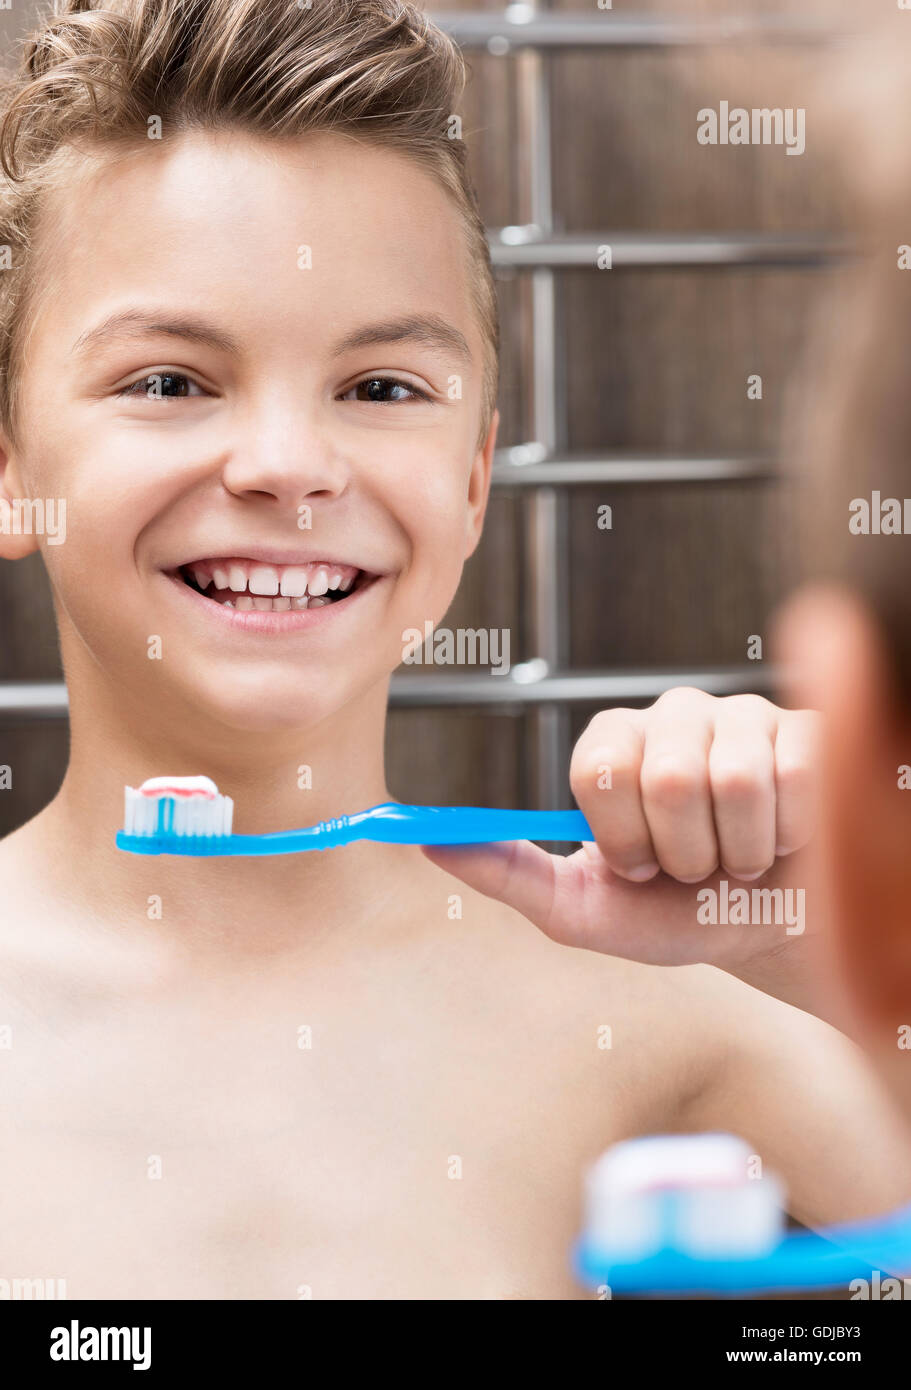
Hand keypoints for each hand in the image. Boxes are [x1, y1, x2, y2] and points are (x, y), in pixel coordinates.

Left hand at [422, 689, 819, 971]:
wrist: (771, 935)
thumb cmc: (677, 915)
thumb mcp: (582, 907)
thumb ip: (506, 872)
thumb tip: (428, 843)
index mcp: (612, 746)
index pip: (598, 770)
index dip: (623, 838)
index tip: (639, 866)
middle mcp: (672, 715)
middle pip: (667, 777)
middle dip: (684, 853)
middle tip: (695, 865)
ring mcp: (742, 715)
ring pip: (735, 779)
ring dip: (739, 851)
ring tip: (741, 855)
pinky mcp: (807, 729)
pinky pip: (796, 775)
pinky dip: (789, 835)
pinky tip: (786, 837)